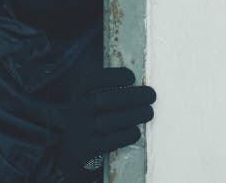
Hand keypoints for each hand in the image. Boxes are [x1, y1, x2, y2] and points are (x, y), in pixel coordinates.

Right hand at [56, 66, 155, 181]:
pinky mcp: (87, 149)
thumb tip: (143, 81)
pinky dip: (126, 135)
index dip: (113, 76)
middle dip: (130, 97)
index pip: (93, 80)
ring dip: (132, 116)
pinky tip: (136, 131)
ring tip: (149, 112)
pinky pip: (108, 142)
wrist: (74, 146)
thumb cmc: (94, 115)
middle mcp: (78, 109)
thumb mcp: (94, 97)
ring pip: (105, 123)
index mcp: (81, 92)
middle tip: (151, 95)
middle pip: (101, 101)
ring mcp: (81, 130)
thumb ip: (111, 88)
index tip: (132, 78)